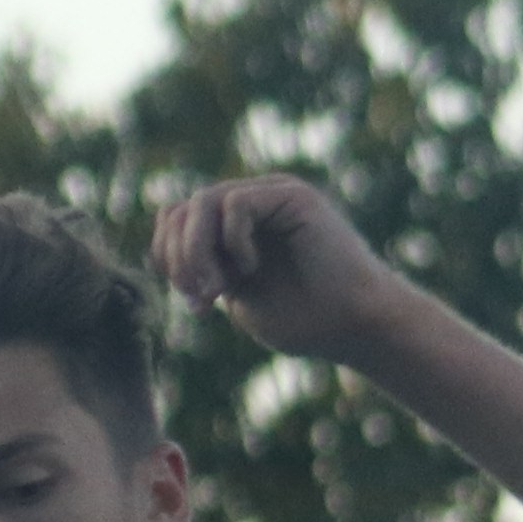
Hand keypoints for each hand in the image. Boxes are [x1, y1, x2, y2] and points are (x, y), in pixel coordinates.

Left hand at [153, 177, 414, 364]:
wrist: (357, 326)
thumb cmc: (307, 322)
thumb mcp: (238, 299)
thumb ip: (206, 272)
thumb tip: (165, 252)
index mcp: (236, 229)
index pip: (176, 219)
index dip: (168, 257)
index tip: (194, 302)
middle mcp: (252, 204)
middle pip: (183, 208)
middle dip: (179, 258)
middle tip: (201, 299)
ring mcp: (272, 196)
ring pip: (203, 200)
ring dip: (197, 250)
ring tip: (218, 287)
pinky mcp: (291, 195)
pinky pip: (235, 202)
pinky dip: (232, 240)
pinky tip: (250, 269)